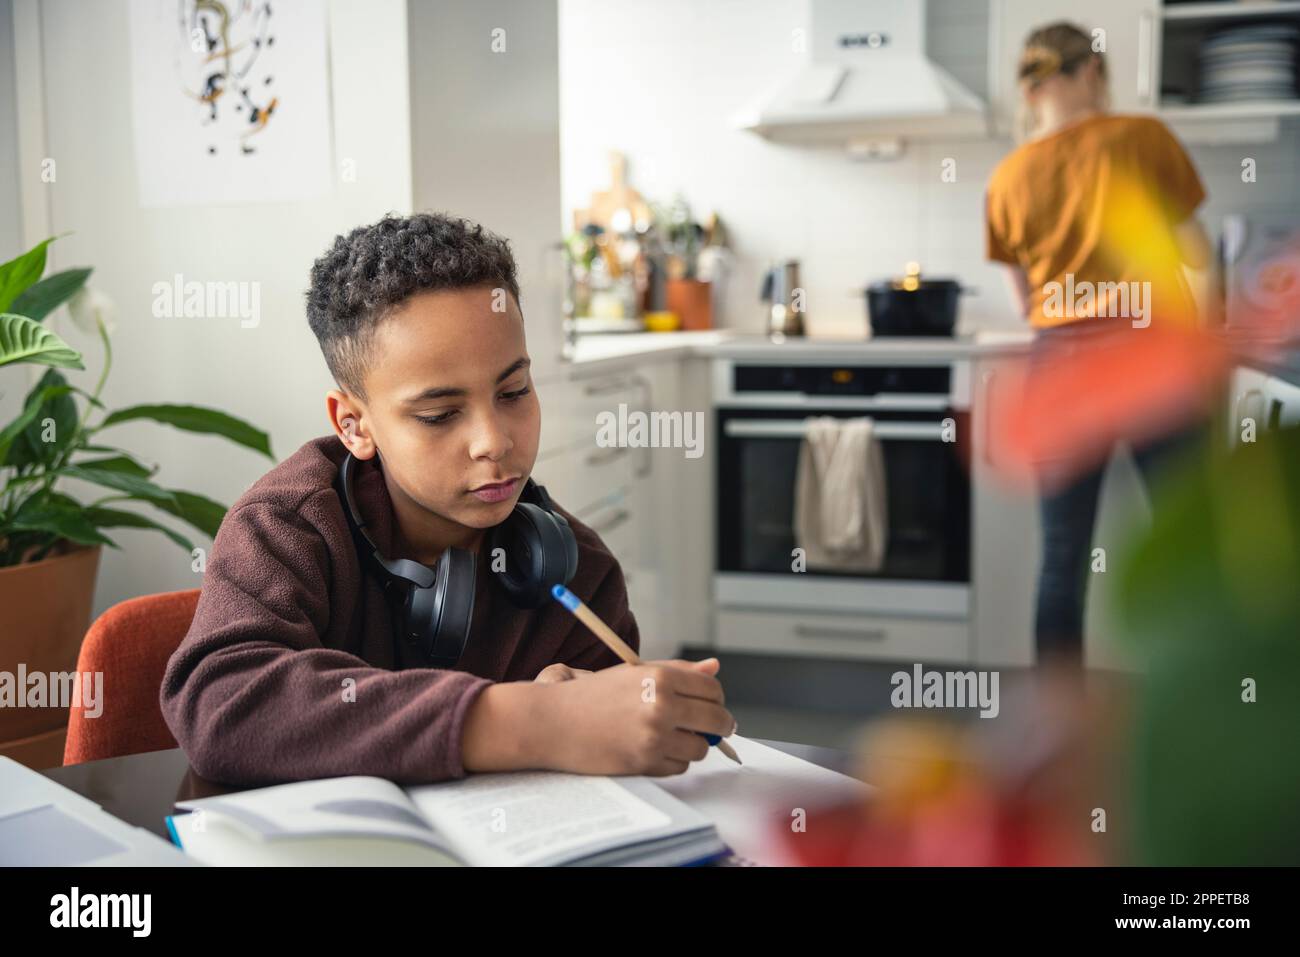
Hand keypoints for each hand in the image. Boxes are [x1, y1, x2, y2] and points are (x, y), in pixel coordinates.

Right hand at [539, 657, 733, 776]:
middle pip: (716, 719)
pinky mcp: (645, 762)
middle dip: (718, 726)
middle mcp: (661, 704)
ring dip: (692, 745)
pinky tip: (653, 750)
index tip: (710, 706)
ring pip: (701, 747)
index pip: (712, 689)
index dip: (715, 699)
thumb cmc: (592, 696)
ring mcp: (654, 736)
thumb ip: (678, 671)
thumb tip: (714, 667)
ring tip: (671, 737)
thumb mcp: (635, 673)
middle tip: (709, 728)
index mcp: (660, 676)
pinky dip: (673, 761)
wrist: (552, 722)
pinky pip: (680, 766)